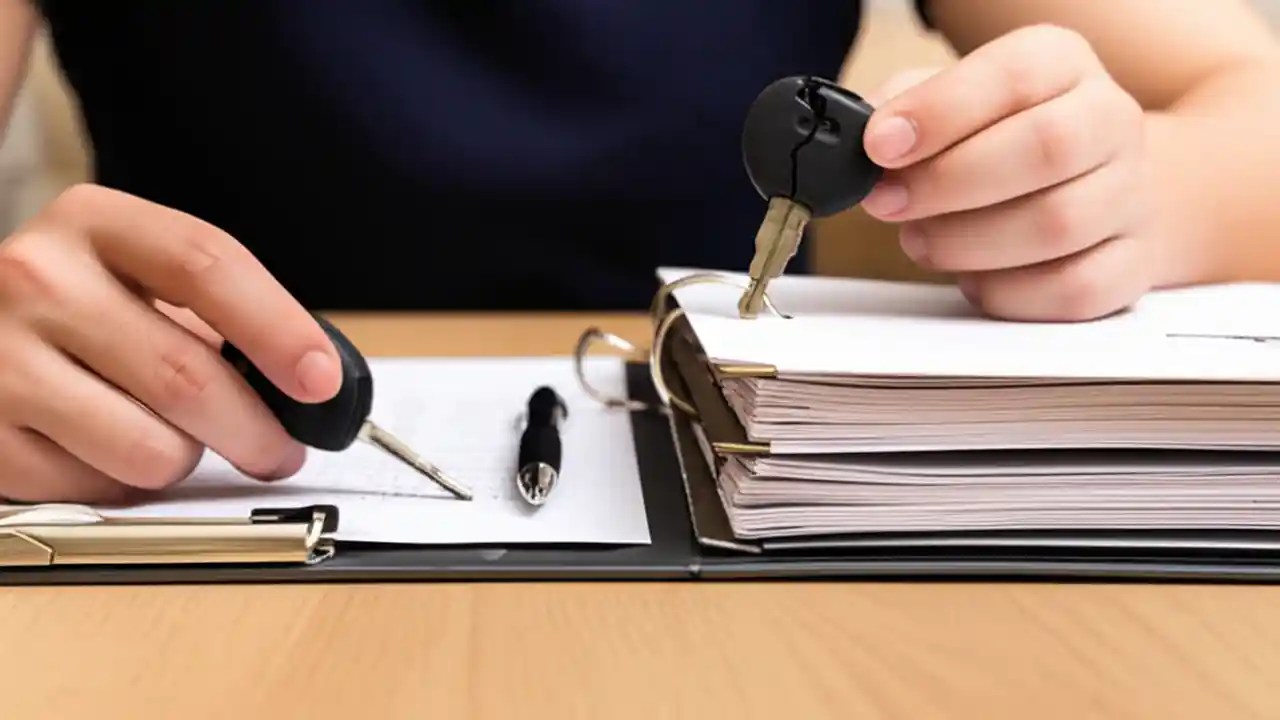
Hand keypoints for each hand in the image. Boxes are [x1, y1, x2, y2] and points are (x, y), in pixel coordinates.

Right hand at [0, 184, 342, 502]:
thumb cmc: (74, 307)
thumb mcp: (135, 274)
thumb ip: (217, 312)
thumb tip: (311, 381)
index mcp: (95, 223)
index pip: (207, 266)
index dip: (279, 329)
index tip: (321, 380)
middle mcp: (37, 278)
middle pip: (187, 376)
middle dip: (258, 431)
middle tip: (281, 450)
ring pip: (151, 449)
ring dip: (187, 460)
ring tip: (176, 441)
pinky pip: (99, 489)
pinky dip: (125, 484)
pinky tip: (107, 451)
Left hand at [859, 24, 1153, 320]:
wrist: (1097, 181)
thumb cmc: (1003, 139)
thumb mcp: (952, 100)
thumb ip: (904, 109)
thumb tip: (862, 141)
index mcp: (1062, 65)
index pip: (1014, 75)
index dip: (940, 112)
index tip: (880, 145)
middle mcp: (1109, 121)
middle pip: (1046, 149)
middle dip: (948, 184)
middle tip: (888, 203)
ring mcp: (1131, 195)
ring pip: (1059, 224)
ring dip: (968, 242)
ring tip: (920, 241)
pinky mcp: (1134, 263)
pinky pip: (1075, 289)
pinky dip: (1009, 293)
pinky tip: (973, 279)